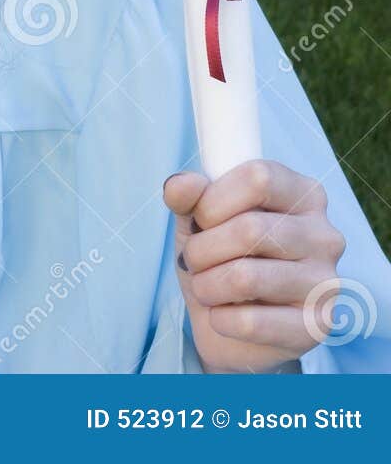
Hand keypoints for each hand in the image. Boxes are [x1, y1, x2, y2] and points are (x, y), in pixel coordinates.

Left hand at [164, 160, 345, 372]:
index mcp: (303, 195)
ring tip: (208, 288)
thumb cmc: (220, 260)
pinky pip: (250, 322)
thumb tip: (180, 185)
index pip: (259, 178)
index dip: (213, 200)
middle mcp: (325, 236)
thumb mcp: (197, 220)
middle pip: (249, 229)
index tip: (201, 219)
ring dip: (206, 286)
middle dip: (202, 249)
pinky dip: (219, 319)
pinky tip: (225, 317)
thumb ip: (187, 196)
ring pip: (246, 277)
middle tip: (195, 261)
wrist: (231, 329)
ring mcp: (326, 283)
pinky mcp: (318, 327)